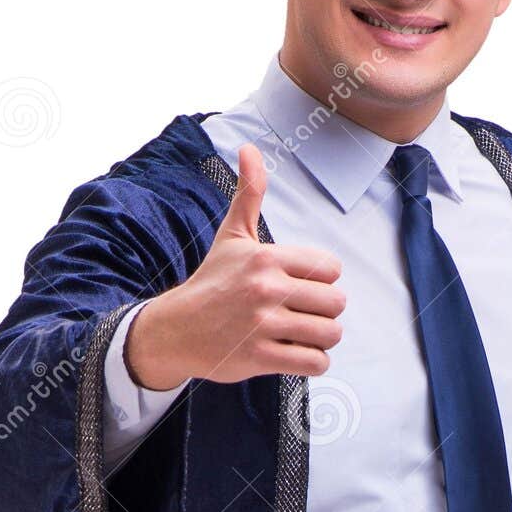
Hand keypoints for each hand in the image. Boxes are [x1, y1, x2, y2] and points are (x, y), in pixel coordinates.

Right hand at [125, 142, 345, 386]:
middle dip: (324, 310)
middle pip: (336, 302)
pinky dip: (313, 361)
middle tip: (300, 312)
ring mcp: (263, 325)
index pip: (331, 269)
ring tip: (299, 333)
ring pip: (330, 333)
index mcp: (266, 257)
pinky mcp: (261, 358)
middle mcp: (266, 289)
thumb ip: (249, 193)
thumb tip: (249, 148)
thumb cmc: (212, 281)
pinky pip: (315, 362)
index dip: (320, 279)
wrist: (175, 330)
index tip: (298, 284)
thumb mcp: (232, 236)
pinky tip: (295, 353)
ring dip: (320, 338)